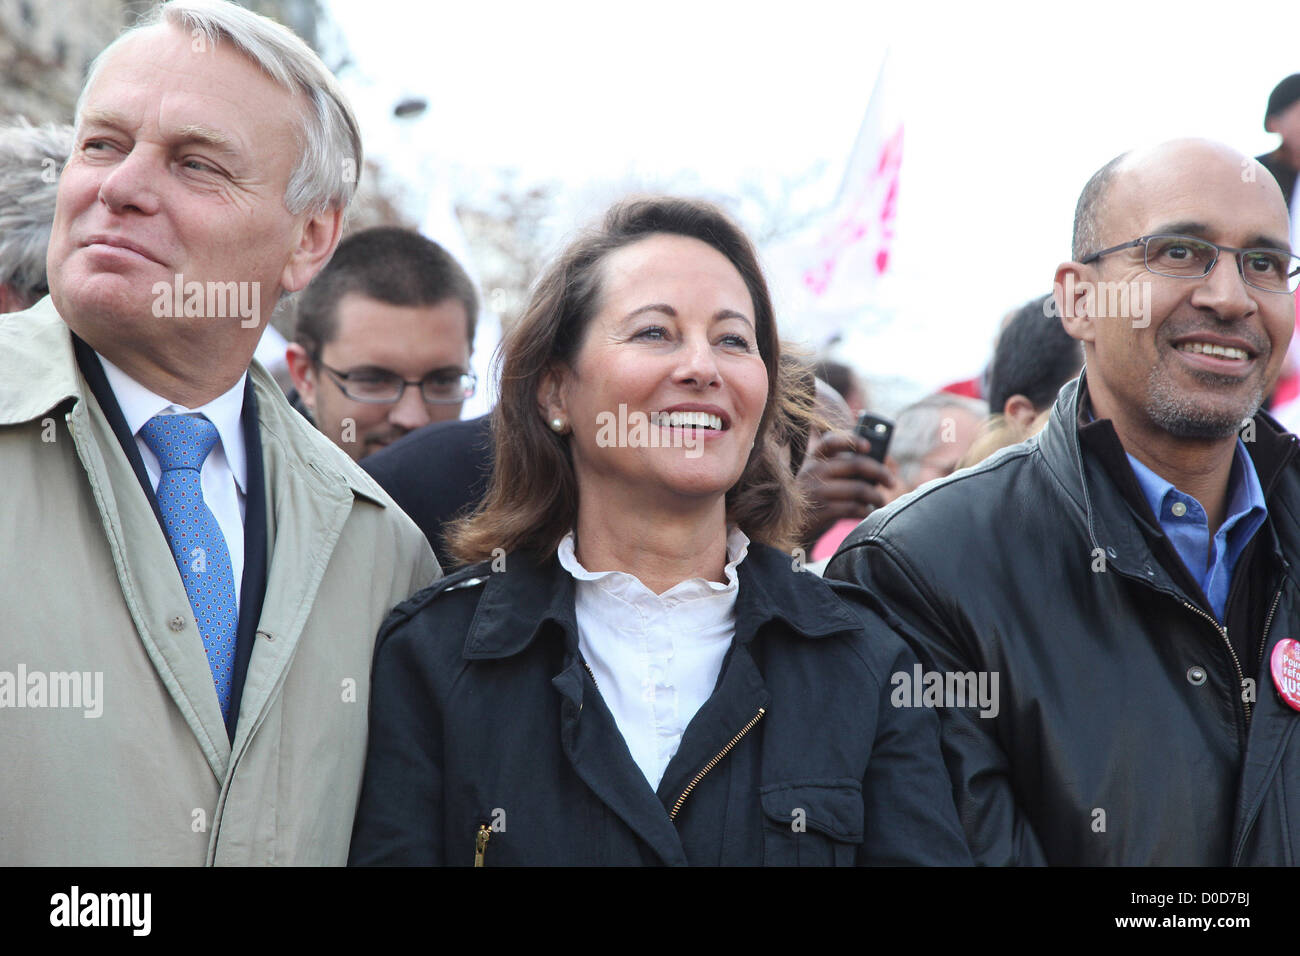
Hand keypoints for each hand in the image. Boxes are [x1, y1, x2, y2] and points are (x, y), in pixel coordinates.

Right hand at [796, 429, 895, 547]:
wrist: (790, 530)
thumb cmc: (813, 501)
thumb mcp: (818, 479)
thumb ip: (840, 470)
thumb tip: (877, 470)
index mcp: (813, 459)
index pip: (831, 441)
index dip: (853, 440)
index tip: (868, 447)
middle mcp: (814, 472)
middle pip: (856, 464)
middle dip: (880, 472)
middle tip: (891, 482)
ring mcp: (817, 491)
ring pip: (859, 488)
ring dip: (877, 496)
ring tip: (880, 501)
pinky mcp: (822, 511)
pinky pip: (854, 508)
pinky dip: (866, 511)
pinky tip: (868, 513)